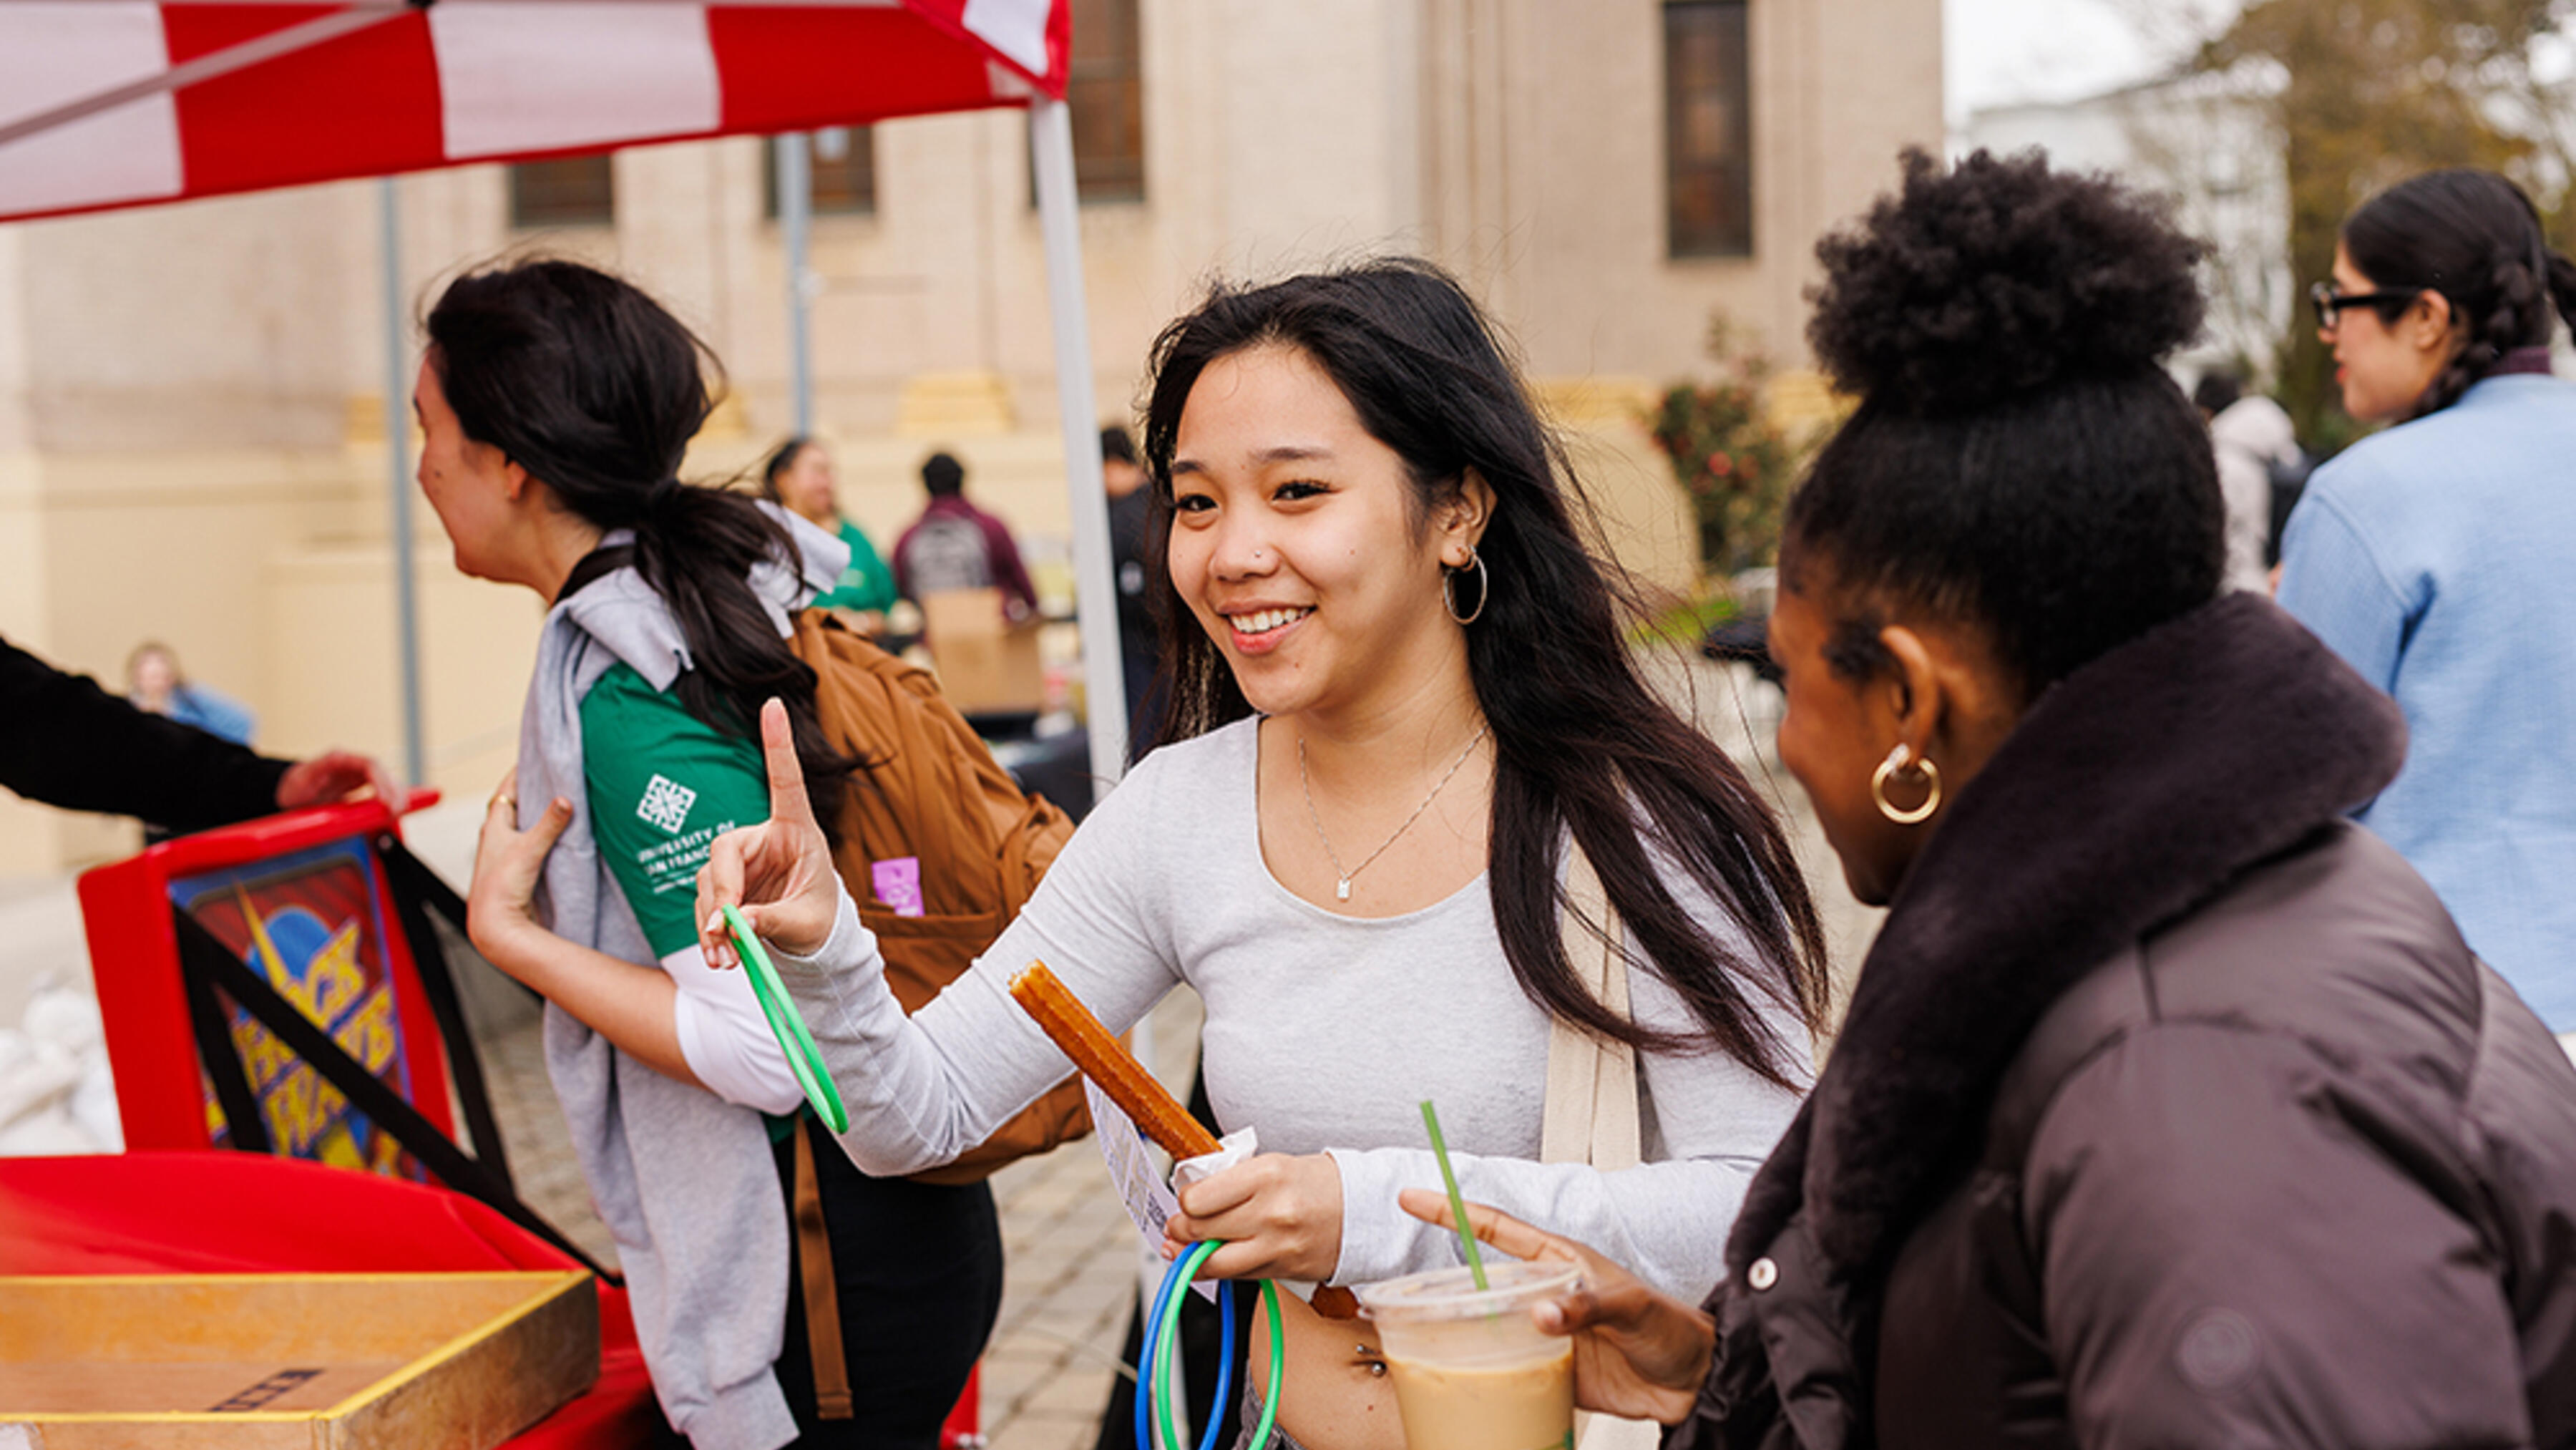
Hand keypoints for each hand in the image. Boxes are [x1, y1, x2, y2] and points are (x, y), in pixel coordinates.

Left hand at [275, 751, 403, 811]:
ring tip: (398, 813)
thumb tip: (337, 760)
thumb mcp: (300, 779)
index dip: (383, 781)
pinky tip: (394, 811)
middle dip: (395, 791)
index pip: (371, 765)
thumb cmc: (293, 787)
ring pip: (388, 780)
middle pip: (384, 772)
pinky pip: (384, 790)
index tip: (385, 801)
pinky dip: (392, 800)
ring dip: (397, 795)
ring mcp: (359, 775)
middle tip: (396, 811)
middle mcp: (353, 765)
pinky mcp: (361, 786)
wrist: (289, 795)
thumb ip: (317, 769)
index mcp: (340, 759)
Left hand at [465, 768, 573, 971]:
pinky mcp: (515, 872)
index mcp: (493, 828)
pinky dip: (540, 838)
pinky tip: (555, 841)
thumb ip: (549, 824)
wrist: (495, 925)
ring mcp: (504, 856)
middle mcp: (495, 840)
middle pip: (512, 809)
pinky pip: (529, 846)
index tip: (533, 760)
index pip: (505, 792)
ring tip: (556, 807)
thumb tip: (564, 800)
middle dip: (530, 794)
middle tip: (550, 780)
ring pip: (520, 829)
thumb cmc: (501, 888)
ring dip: (535, 819)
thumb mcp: (529, 849)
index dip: (518, 775)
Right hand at [696, 698, 840, 963]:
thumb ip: (772, 919)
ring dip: (712, 922)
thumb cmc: (820, 919)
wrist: (814, 938)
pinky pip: (705, 904)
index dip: (777, 744)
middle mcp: (765, 838)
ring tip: (727, 959)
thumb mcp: (806, 922)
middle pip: (724, 849)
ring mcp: (741, 862)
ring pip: (708, 881)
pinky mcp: (725, 884)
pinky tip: (719, 957)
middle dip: (721, 891)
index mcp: (797, 831)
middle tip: (725, 930)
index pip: (786, 782)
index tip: (773, 703)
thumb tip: (734, 924)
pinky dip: (709, 932)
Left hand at [1165, 1152, 1343, 1282]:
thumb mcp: (1273, 1164)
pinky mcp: (1282, 1270)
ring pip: (1213, 1263)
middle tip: (1178, 1224)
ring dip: (1191, 1256)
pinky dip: (1218, 1270)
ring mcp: (1277, 1246)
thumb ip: (1233, 1179)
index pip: (1199, 1198)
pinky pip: (1236, 1277)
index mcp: (1266, 1175)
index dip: (1185, 1201)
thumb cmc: (1318, 1183)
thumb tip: (1190, 1197)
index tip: (1187, 1199)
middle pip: (1200, 1230)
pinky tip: (1212, 1260)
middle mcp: (1271, 1212)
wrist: (1365, 1210)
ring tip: (1186, 1247)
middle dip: (1180, 1229)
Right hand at [1397, 1189, 1714, 1425]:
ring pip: (1485, 1325)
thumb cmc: (1671, 1329)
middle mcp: (1544, 1293)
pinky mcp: (1548, 1370)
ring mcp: (1544, 1333)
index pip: (1495, 1228)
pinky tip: (1462, 1381)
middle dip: (1438, 1277)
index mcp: (1560, 1262)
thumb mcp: (1631, 1309)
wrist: (1694, 1381)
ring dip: (1455, 1330)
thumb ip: (1586, 1306)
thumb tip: (1540, 1313)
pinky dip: (1482, 1373)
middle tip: (1394, 1286)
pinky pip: (1504, 1368)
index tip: (1413, 1196)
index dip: (1453, 1210)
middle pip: (1480, 1279)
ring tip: (1414, 1337)